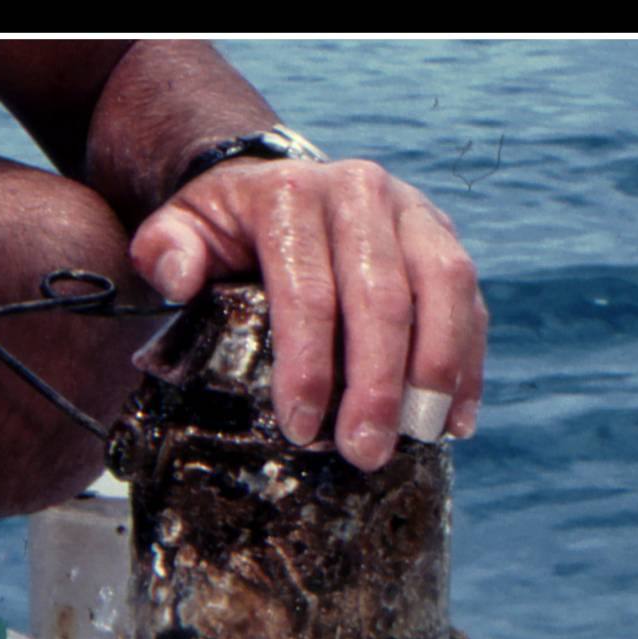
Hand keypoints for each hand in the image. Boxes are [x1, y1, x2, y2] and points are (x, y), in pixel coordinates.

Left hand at [129, 157, 486, 471]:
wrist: (282, 185)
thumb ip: (167, 248)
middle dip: (376, 384)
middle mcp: (361, 192)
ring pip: (444, 288)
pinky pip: (471, 301)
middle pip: (381, 296)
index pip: (306, 289)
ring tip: (422, 436)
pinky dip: (469, 364)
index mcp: (293, 194)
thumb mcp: (184, 228)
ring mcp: (413, 213)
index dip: (307, 365)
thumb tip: (178, 276)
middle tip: (365, 453)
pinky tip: (457, 421)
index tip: (301, 429)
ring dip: (438, 371)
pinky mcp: (444, 241)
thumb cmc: (230, 229)